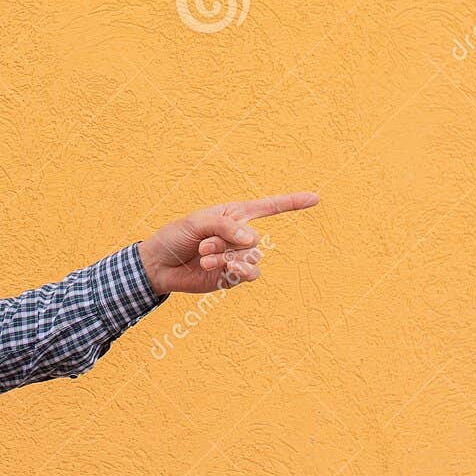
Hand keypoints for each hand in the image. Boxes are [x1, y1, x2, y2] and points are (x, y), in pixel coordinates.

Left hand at [137, 192, 318, 295]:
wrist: (159, 264)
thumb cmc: (176, 236)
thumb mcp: (198, 222)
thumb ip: (227, 227)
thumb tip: (253, 241)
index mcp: (235, 215)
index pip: (269, 207)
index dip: (292, 203)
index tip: (316, 198)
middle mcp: (240, 236)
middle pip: (255, 240)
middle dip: (227, 243)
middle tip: (203, 245)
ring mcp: (237, 258)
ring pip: (252, 259)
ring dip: (227, 258)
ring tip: (204, 257)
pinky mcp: (231, 277)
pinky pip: (248, 275)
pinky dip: (237, 272)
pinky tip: (220, 270)